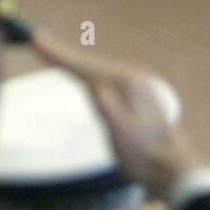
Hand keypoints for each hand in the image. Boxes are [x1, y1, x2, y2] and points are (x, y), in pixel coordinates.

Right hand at [31, 30, 192, 198]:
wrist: (173, 169)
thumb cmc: (144, 155)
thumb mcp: (120, 133)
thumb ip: (106, 108)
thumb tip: (91, 84)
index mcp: (127, 83)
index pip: (84, 66)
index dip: (58, 55)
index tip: (36, 40)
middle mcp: (134, 78)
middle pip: (91, 63)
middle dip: (65, 54)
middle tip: (39, 41)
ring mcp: (140, 86)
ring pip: (100, 69)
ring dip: (77, 62)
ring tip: (55, 53)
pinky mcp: (141, 97)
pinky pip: (108, 78)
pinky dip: (90, 73)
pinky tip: (86, 75)